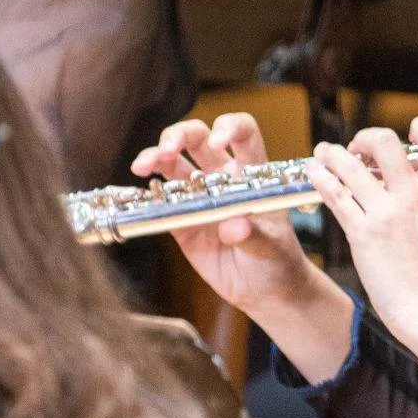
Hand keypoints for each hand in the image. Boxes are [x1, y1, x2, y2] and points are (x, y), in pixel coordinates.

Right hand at [131, 114, 317, 317]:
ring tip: (142, 165)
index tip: (217, 141)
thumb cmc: (278, 260)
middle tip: (167, 149)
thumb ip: (253, 235)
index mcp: (252, 173)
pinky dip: (147, 196)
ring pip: (173, 165)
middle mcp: (223, 177)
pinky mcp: (180, 221)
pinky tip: (139, 196)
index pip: (243, 133)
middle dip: (179, 135)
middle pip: (198, 138)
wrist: (264, 290)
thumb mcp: (271, 247)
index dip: (229, 128)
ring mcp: (199, 197)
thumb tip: (234, 226)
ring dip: (156, 158)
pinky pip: (160, 202)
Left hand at [307, 116, 417, 366]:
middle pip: (384, 143)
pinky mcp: (363, 235)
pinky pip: (336, 196)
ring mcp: (386, 214)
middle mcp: (412, 196)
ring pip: (350, 167)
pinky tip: (314, 174)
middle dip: (365, 138)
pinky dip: (321, 179)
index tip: (405, 135)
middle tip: (357, 147)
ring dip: (331, 155)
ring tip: (322, 153)